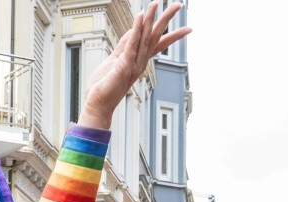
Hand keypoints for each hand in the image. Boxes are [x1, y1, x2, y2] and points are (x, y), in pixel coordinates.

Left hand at [81, 1, 190, 125]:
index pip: (158, 44)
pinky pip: (131, 45)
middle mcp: (140, 62)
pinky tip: (140, 17)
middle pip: (156, 36)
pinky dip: (136, 30)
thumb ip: (124, 46)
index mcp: (139, 60)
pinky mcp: (123, 65)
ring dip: (150, 19)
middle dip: (167, 20)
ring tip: (156, 4)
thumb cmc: (104, 86)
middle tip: (179, 5)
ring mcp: (133, 64)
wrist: (98, 104)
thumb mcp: (115, 60)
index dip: (173, 35)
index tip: (189, 28)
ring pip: (145, 37)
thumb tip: (133, 31)